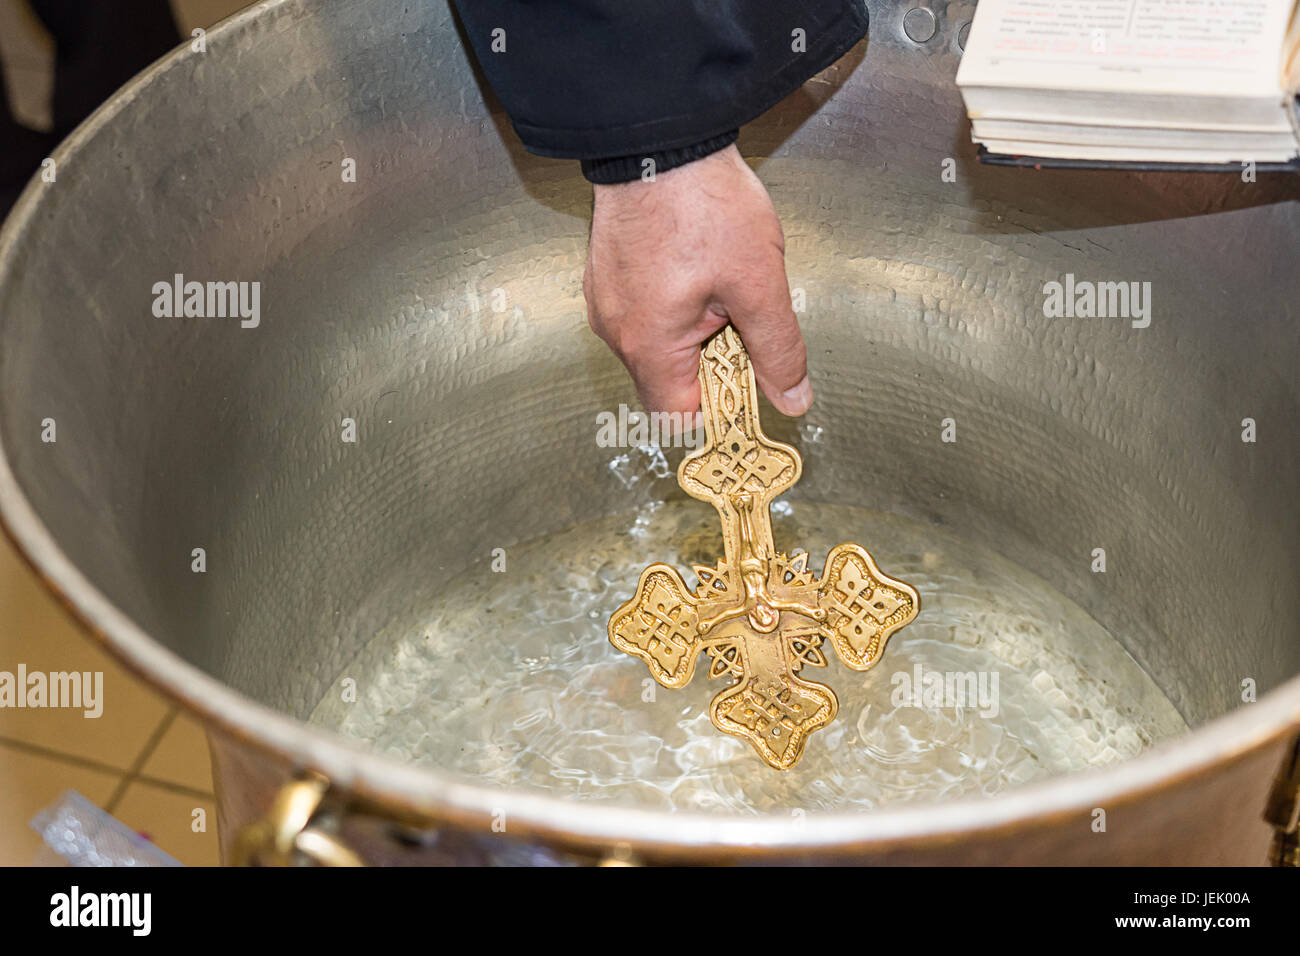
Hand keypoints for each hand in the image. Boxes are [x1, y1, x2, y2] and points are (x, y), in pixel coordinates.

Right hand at [583, 144, 811, 418]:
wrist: (660, 136)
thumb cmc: (703, 202)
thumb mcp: (759, 283)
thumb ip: (778, 350)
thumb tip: (792, 398)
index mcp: (648, 344)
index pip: (680, 416)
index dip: (721, 409)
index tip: (752, 384)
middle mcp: (616, 331)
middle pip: (668, 383)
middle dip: (712, 365)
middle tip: (743, 320)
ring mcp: (606, 302)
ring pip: (657, 347)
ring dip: (695, 334)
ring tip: (722, 284)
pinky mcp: (607, 276)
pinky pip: (643, 315)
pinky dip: (674, 308)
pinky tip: (698, 269)